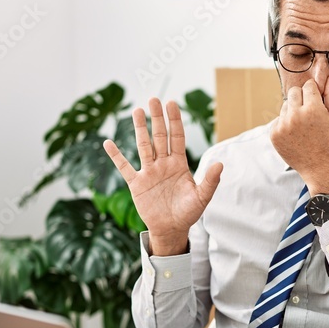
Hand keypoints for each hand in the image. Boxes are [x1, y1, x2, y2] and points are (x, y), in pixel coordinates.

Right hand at [104, 98, 222, 255]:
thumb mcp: (202, 197)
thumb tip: (220, 163)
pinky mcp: (137, 184)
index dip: (175, 121)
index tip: (172, 103)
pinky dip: (116, 156)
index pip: (177, 137)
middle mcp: (163, 164)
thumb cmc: (188, 213)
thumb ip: (210, 181)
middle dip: (157, 118)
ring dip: (139, 129)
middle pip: (160, 136)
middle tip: (153, 98)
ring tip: (136, 111)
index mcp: (179, 164)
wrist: (171, 229)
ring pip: (143, 146)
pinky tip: (108, 143)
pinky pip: (124, 167)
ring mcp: (149, 172)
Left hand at [270, 77, 328, 195]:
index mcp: (312, 109)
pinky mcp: (274, 135)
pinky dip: (285, 124)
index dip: (314, 92)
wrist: (321, 169)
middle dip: (302, 98)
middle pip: (293, 91)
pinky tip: (296, 135)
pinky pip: (278, 119)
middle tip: (310, 113)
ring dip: (293, 111)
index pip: (308, 85)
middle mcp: (295, 116)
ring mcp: (283, 126)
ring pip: (285, 105)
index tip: (317, 100)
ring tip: (304, 127)